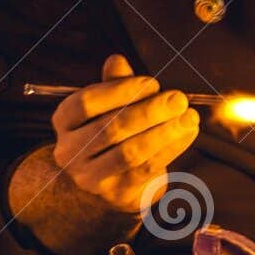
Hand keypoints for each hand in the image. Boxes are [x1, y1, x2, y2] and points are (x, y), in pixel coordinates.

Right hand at [51, 55, 200, 213]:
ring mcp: (91, 177)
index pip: (86, 104)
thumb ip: (115, 84)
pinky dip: (171, 149)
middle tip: (179, 99)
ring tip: (189, 117)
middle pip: (111, 129)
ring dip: (164, 133)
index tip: (152, 83)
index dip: (120, 91)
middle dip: (149, 112)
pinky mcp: (117, 194)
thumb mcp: (110, 105)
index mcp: (64, 121)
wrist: (112, 179)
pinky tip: (188, 133)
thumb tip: (117, 60)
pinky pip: (148, 169)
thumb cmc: (113, 130)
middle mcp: (70, 151)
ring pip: (130, 153)